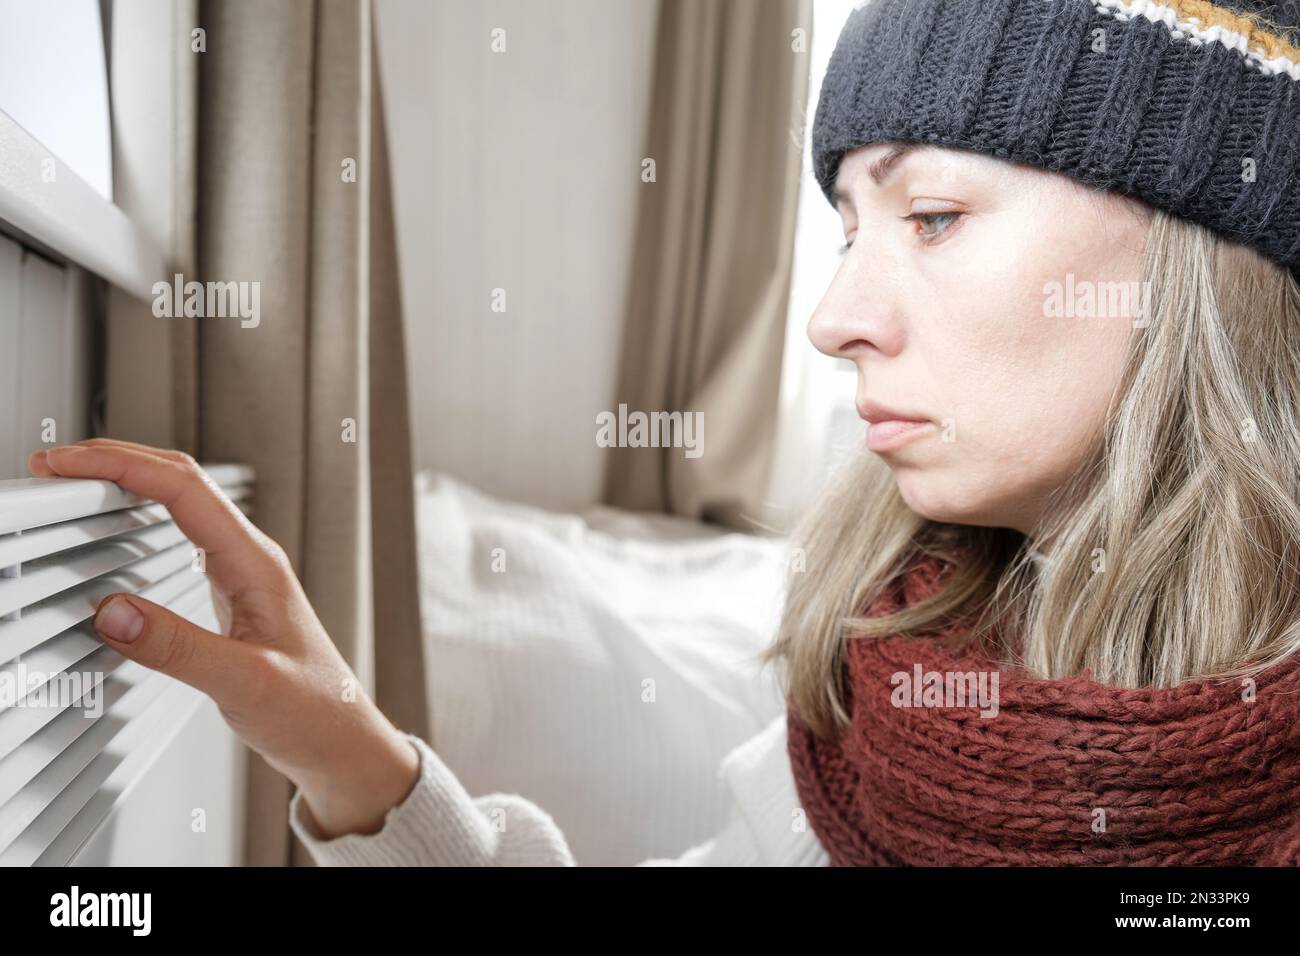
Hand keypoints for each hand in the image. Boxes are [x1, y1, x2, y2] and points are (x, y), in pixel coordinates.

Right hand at [28, 439, 419, 839]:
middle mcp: (251, 558)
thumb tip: (112, 611)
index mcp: (257, 564)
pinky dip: (143, 513)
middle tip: (55, 463)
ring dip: (130, 480)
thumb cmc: (313, 710)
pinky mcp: (231, 592)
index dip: (122, 466)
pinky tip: (122, 519)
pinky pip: (183, 533)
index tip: (68, 464)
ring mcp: (242, 572)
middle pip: (181, 481)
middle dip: (116, 460)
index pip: (184, 489)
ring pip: (182, 502)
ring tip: (77, 478)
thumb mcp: (243, 683)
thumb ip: (176, 648)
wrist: (341, 740)